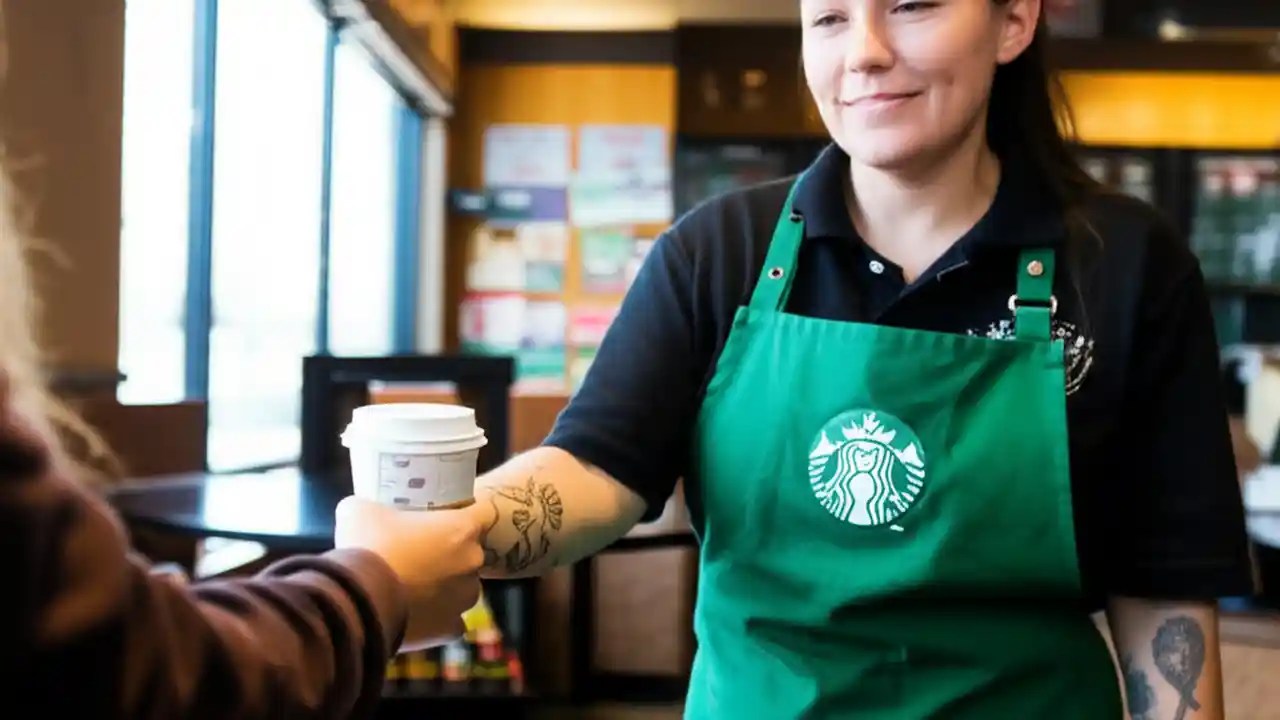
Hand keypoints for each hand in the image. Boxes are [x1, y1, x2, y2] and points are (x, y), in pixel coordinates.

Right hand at [334, 497, 484, 650]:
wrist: (358, 601)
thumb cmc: (368, 546)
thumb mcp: (359, 509)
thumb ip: (370, 505)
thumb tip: (360, 508)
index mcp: (462, 528)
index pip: (482, 512)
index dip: (465, 513)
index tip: (446, 516)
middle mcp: (472, 562)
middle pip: (469, 552)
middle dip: (449, 552)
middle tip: (419, 552)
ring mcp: (464, 598)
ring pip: (462, 588)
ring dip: (445, 586)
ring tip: (414, 586)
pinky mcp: (450, 628)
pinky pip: (450, 620)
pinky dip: (437, 618)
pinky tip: (416, 614)